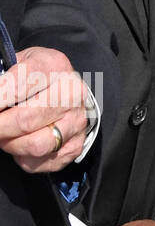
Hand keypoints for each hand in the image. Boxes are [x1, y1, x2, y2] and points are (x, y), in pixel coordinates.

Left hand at [0, 46, 87, 171]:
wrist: (68, 91)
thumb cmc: (36, 78)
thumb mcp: (19, 64)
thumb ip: (2, 78)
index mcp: (54, 66)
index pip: (17, 86)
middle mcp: (71, 93)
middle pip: (25, 119)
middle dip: (0, 126)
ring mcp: (76, 120)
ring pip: (34, 145)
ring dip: (10, 144)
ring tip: (5, 135)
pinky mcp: (75, 144)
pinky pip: (40, 161)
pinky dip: (22, 157)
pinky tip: (21, 142)